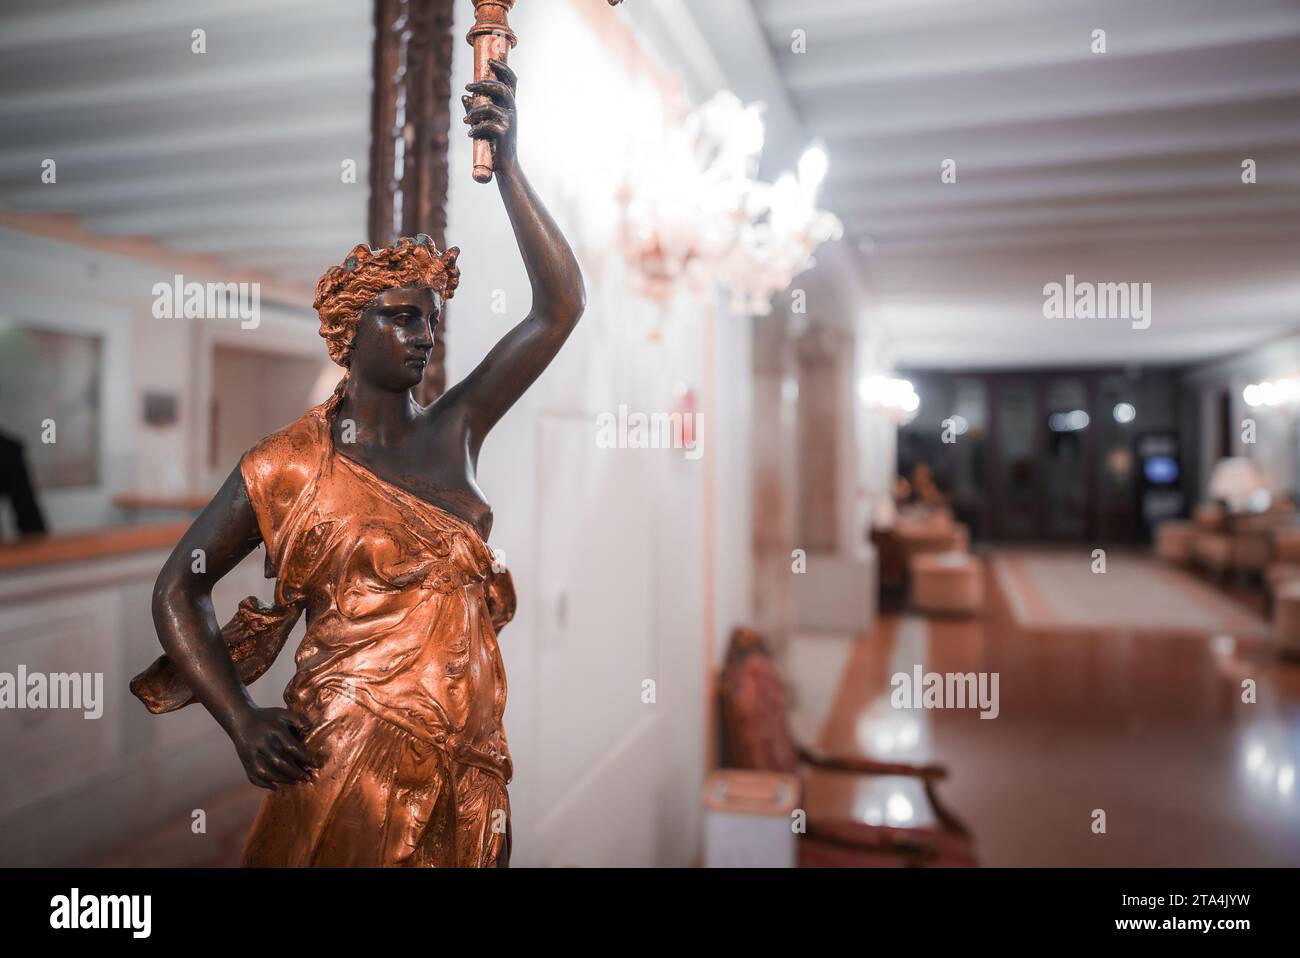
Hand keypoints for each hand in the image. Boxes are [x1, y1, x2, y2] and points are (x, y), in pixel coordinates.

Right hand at [228, 706, 318, 789]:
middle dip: (295, 773)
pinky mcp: (245, 761)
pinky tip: (276, 787)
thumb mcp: (282, 713)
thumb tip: (312, 730)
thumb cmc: (267, 717)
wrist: (240, 719)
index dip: (304, 757)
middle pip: (280, 762)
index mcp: (274, 730)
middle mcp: (262, 742)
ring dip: (282, 780)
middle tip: (307, 778)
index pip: (291, 747)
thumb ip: (298, 720)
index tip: (314, 764)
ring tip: (295, 782)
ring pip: (267, 772)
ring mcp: (252, 753)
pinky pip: (254, 777)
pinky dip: (264, 784)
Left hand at [463, 58, 517, 173]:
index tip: (491, 61)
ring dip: (475, 111)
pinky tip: (469, 134)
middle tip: (467, 86)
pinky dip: (475, 128)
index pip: (512, 81)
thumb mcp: (485, 122)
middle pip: (500, 89)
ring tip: (466, 120)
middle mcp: (512, 110)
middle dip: (482, 84)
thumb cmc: (495, 142)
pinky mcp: (504, 132)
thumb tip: (464, 96)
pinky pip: (486, 124)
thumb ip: (475, 108)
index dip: (503, 68)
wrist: (506, 165)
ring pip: (490, 107)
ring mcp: (510, 121)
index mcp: (510, 105)